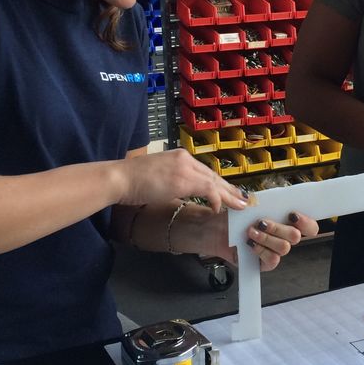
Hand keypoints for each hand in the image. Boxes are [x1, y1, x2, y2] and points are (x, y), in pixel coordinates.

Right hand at [117, 149, 247, 212]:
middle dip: (229, 189)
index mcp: (179, 156)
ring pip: (214, 182)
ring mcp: (185, 167)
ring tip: (241, 205)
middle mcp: (185, 158)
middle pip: (212, 175)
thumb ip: (172, 181)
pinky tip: (220, 208)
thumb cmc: (132, 181)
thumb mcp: (157, 177)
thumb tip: (181, 192)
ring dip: (229, 195)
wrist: (120, 178)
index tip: (228, 191)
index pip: (204, 171)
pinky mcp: (183, 180)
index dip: (217, 183)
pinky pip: (208, 190)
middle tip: (243, 198)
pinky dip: (216, 199)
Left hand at [207, 211, 318, 271]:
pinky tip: (250, 243)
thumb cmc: (235, 217)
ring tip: (251, 231)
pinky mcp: (265, 263)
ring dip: (267, 238)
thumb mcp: (250, 206)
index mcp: (286, 222)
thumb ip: (262, 202)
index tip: (292, 215)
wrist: (216, 230)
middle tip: (261, 222)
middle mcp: (283, 237)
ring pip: (284, 248)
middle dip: (278, 228)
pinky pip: (272, 260)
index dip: (306, 222)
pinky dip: (261, 250)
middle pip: (296, 236)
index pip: (309, 226)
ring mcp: (275, 251)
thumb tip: (268, 199)